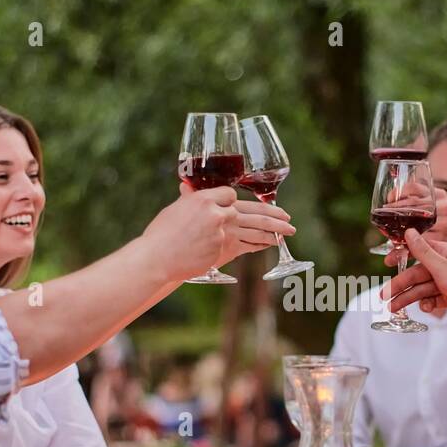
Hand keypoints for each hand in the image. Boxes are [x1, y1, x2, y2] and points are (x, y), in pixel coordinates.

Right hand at [143, 186, 294, 281]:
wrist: (158, 257)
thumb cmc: (162, 234)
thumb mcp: (175, 209)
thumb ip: (189, 199)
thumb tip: (187, 188)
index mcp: (205, 199)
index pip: (231, 194)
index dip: (236, 200)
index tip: (243, 205)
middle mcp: (218, 213)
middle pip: (254, 210)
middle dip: (274, 214)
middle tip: (288, 216)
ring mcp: (224, 232)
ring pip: (256, 229)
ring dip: (274, 231)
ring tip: (287, 231)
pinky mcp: (225, 249)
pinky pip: (247, 246)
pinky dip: (260, 244)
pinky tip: (270, 244)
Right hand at [379, 228, 446, 323]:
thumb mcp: (442, 266)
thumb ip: (423, 251)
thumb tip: (409, 231)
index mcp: (443, 253)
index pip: (416, 252)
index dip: (400, 258)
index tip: (387, 264)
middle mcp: (444, 266)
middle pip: (416, 275)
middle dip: (399, 286)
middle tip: (383, 296)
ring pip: (421, 289)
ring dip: (408, 298)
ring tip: (394, 309)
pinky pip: (432, 300)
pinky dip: (426, 304)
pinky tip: (424, 309)